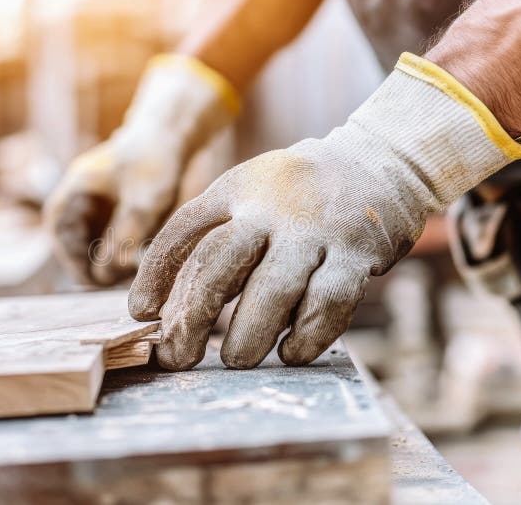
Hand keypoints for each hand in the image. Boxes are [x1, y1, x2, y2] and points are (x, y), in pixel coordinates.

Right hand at [44, 55, 237, 284]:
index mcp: (77, 190)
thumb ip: (123, 237)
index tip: (95, 280)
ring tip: (133, 268)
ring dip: (109, 259)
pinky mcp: (116, 209)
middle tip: (119, 279)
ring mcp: (98, 204)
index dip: (74, 260)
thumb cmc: (156, 160)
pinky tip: (141, 256)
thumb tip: (103, 274)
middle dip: (94, 264)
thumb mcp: (144, 202)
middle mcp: (82, 199)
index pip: (61, 233)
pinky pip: (111, 237)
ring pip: (94, 243)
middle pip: (76, 242)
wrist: (174, 132)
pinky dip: (122, 249)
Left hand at [129, 53, 520, 369]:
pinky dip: (306, 336)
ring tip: (235, 360)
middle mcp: (273, 206)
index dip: (155, 274)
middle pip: (220, 263)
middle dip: (192, 317)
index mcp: (239, 188)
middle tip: (179, 356)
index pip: (184, 230)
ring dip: (248, 334)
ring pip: (273, 290)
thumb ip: (219, 236)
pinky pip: (327, 304)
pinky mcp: (357, 252)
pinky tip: (290, 352)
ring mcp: (316, 229)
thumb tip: (171, 306)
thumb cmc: (301, 192)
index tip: (139, 312)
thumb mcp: (253, 192)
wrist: (381, 160)